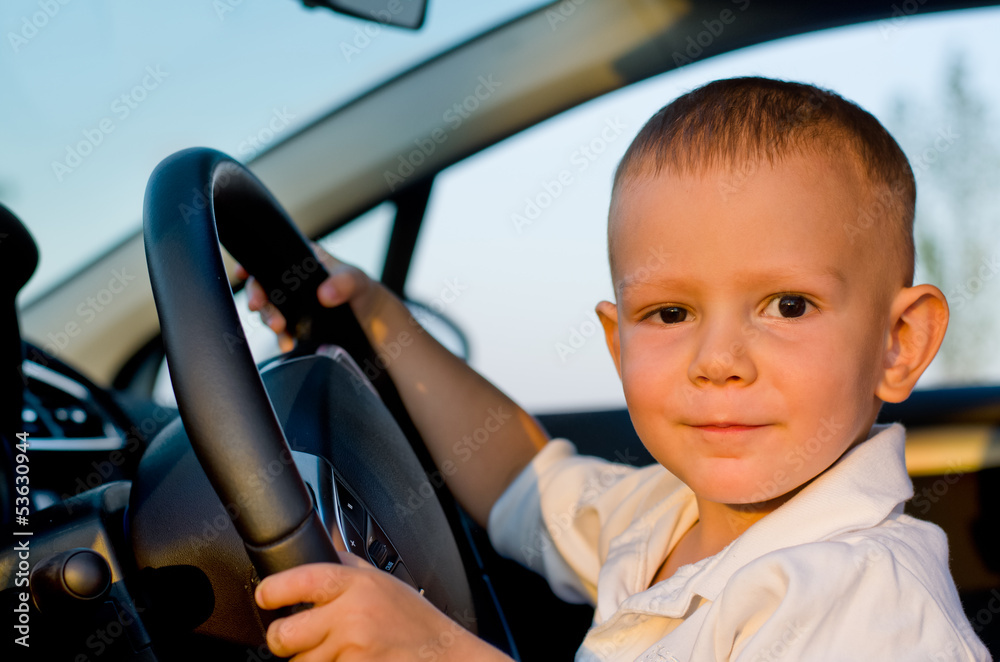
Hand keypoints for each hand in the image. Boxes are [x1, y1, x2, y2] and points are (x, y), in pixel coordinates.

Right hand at [235, 244, 385, 352]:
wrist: (371, 319)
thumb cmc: (361, 289)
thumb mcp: (355, 280)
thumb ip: (343, 282)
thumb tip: (325, 294)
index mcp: (299, 260)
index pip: (268, 259)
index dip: (250, 265)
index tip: (243, 273)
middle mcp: (289, 281)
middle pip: (262, 287)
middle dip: (260, 301)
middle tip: (271, 315)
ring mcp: (289, 304)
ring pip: (268, 310)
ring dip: (270, 321)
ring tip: (282, 333)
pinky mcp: (293, 324)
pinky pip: (280, 329)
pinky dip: (281, 337)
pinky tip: (288, 344)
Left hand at [255, 557, 507, 660]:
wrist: (446, 656)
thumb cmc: (415, 621)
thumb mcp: (383, 580)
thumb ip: (348, 563)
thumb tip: (321, 539)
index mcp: (356, 584)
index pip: (300, 580)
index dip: (272, 590)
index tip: (265, 596)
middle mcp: (352, 615)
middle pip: (285, 634)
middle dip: (282, 640)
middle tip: (290, 638)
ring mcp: (353, 649)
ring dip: (310, 661)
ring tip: (333, 651)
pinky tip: (347, 659)